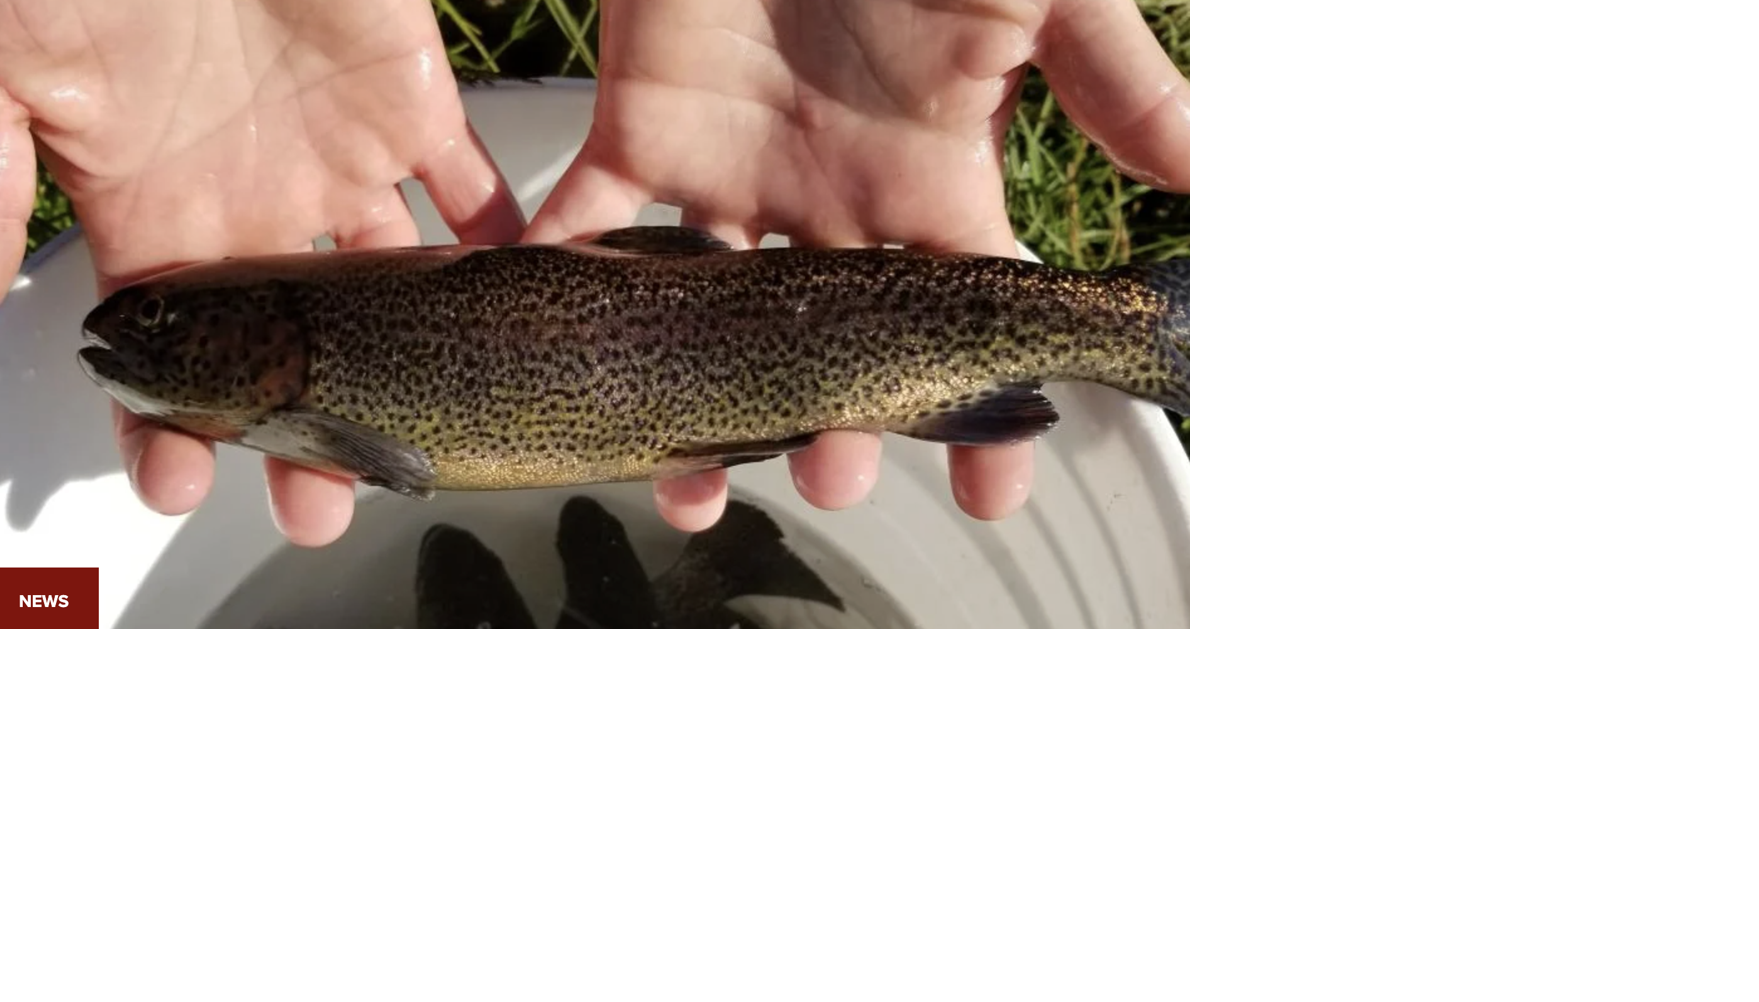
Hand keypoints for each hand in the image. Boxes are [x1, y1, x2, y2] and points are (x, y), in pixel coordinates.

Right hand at [0, 0, 523, 544]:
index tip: (184, 484)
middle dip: (310, 423)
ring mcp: (333, 154)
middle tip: (330, 501)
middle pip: (290, 343)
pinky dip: (504, 252)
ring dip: (418, 367)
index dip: (171, 417)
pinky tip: (523, 315)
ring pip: (389, 293)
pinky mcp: (409, 100)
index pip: (165, 344)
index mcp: (148, 205)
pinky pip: (471, 192)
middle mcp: (249, 199)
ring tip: (441, 445)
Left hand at [528, 0, 1189, 530]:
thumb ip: (1116, 88)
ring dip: (700, 406)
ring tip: (692, 483)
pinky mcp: (641, 130)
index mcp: (935, 184)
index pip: (967, 324)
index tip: (990, 491)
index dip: (980, 410)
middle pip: (832, 349)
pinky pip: (589, 225)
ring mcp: (737, 175)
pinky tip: (555, 362)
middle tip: (830, 476)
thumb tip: (1204, 178)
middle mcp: (837, 202)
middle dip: (834, 426)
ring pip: (713, 324)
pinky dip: (561, 285)